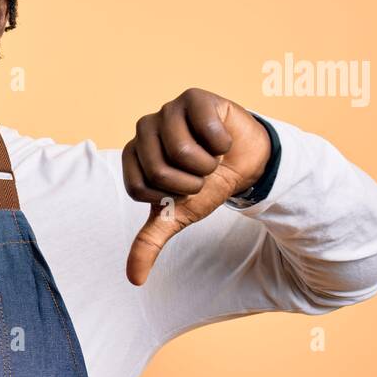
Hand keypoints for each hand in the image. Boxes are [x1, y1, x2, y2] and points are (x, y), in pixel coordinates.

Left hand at [122, 87, 271, 285]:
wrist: (245, 162)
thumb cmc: (206, 185)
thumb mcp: (178, 216)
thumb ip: (150, 243)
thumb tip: (134, 279)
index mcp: (132, 156)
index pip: (139, 188)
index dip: (169, 197)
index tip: (182, 189)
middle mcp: (143, 129)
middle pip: (158, 169)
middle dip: (190, 182)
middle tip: (200, 174)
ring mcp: (167, 110)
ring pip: (180, 150)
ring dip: (207, 164)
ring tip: (211, 157)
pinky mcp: (193, 98)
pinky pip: (204, 129)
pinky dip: (221, 143)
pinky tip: (222, 139)